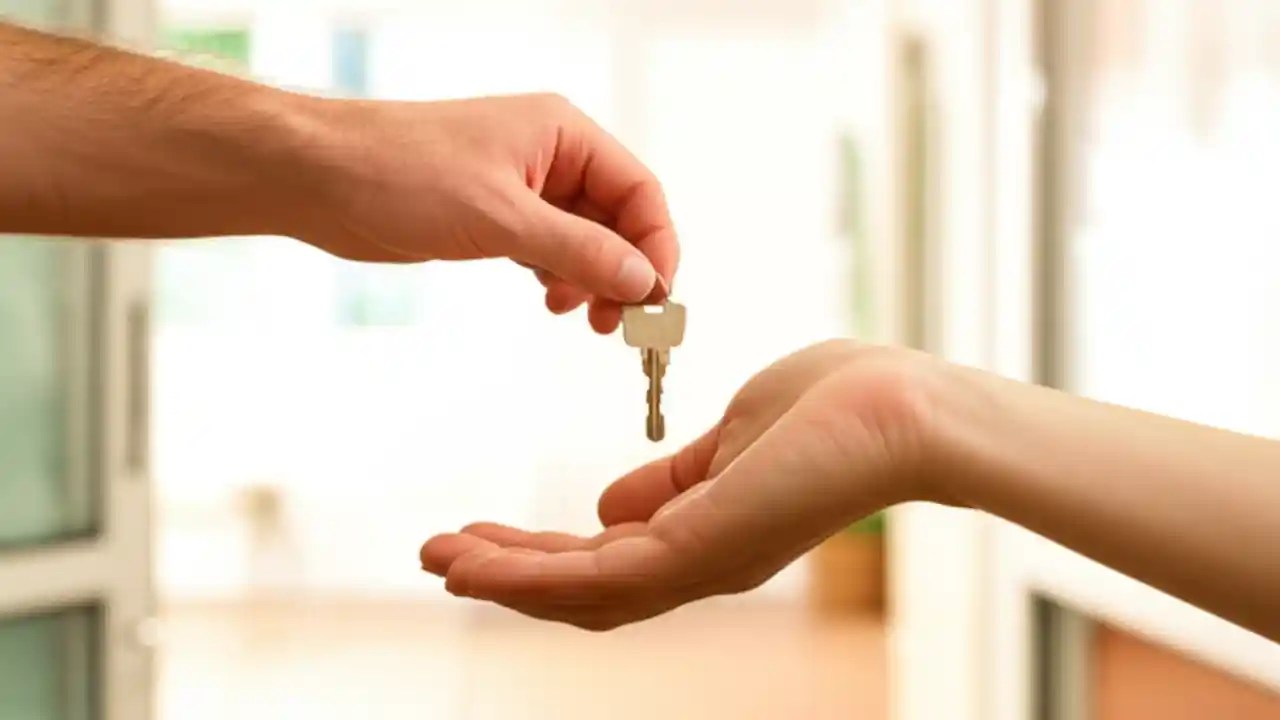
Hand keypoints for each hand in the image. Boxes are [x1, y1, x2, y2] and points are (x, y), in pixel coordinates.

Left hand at [300, 93, 676, 332]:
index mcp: (563, 133)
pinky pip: (549, 249)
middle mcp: (550, 156)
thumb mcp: (502, 217)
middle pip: (617, 218)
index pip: (638, 190)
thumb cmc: (401, 173)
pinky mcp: (494, 215)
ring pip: (585, 239)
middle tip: (617, 323)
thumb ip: (579, 250)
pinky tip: (550, 299)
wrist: (319, 178)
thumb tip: (644, 280)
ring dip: (591, 279)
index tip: (655, 299)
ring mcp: (522, 187)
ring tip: (578, 314)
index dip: (656, 245)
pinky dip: (558, 277)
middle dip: (623, 270)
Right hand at [419, 341, 943, 629]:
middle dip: (508, 572)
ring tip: (439, 563)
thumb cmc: (837, 410)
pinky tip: (479, 563)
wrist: (904, 407)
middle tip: (438, 557)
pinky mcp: (701, 551)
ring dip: (505, 580)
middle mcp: (697, 563)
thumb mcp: (728, 442)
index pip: (603, 557)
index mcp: (704, 532)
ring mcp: (699, 564)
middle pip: (582, 586)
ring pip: (580, 593)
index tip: (480, 534)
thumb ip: (672, 478)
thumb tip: (606, 501)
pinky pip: (598, 575)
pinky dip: (531, 575)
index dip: (537, 551)